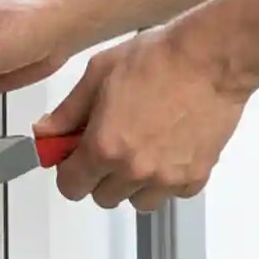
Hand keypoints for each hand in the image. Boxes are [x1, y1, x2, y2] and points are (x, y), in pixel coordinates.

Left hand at [33, 26, 250, 210]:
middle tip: (109, 146)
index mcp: (104, 147)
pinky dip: (167, 180)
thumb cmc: (159, 59)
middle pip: (102, 197)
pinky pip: (172, 194)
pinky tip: (167, 150)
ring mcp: (167, 177)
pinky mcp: (196, 176)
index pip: (71, 187)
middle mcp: (134, 169)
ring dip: (133, 183)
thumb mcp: (97, 75)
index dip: (69, 171)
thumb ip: (67, 112)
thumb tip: (47, 132)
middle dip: (100, 175)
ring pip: (138, 201)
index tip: (74, 159)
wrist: (210, 57)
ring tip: (140, 148)